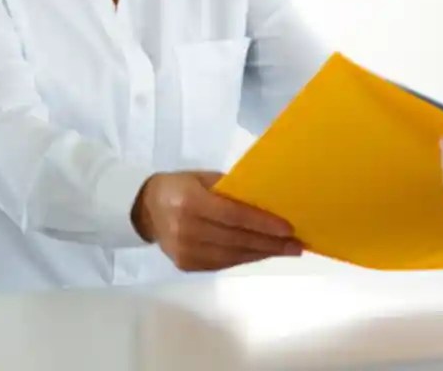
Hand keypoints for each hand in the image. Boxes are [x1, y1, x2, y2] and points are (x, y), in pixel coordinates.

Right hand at [131, 171, 302, 270]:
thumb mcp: (203, 178)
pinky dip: (245, 258)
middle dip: (271, 243)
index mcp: (190, 202)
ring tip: (286, 250)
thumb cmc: (181, 186)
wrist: (145, 210)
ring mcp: (185, 251)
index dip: (263, 223)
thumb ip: (231, 190)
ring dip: (262, 253)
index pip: (234, 216)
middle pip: (237, 239)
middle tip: (297, 245)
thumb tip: (268, 202)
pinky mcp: (187, 265)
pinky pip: (223, 263)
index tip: (289, 229)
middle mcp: (186, 230)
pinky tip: (262, 253)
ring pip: (233, 255)